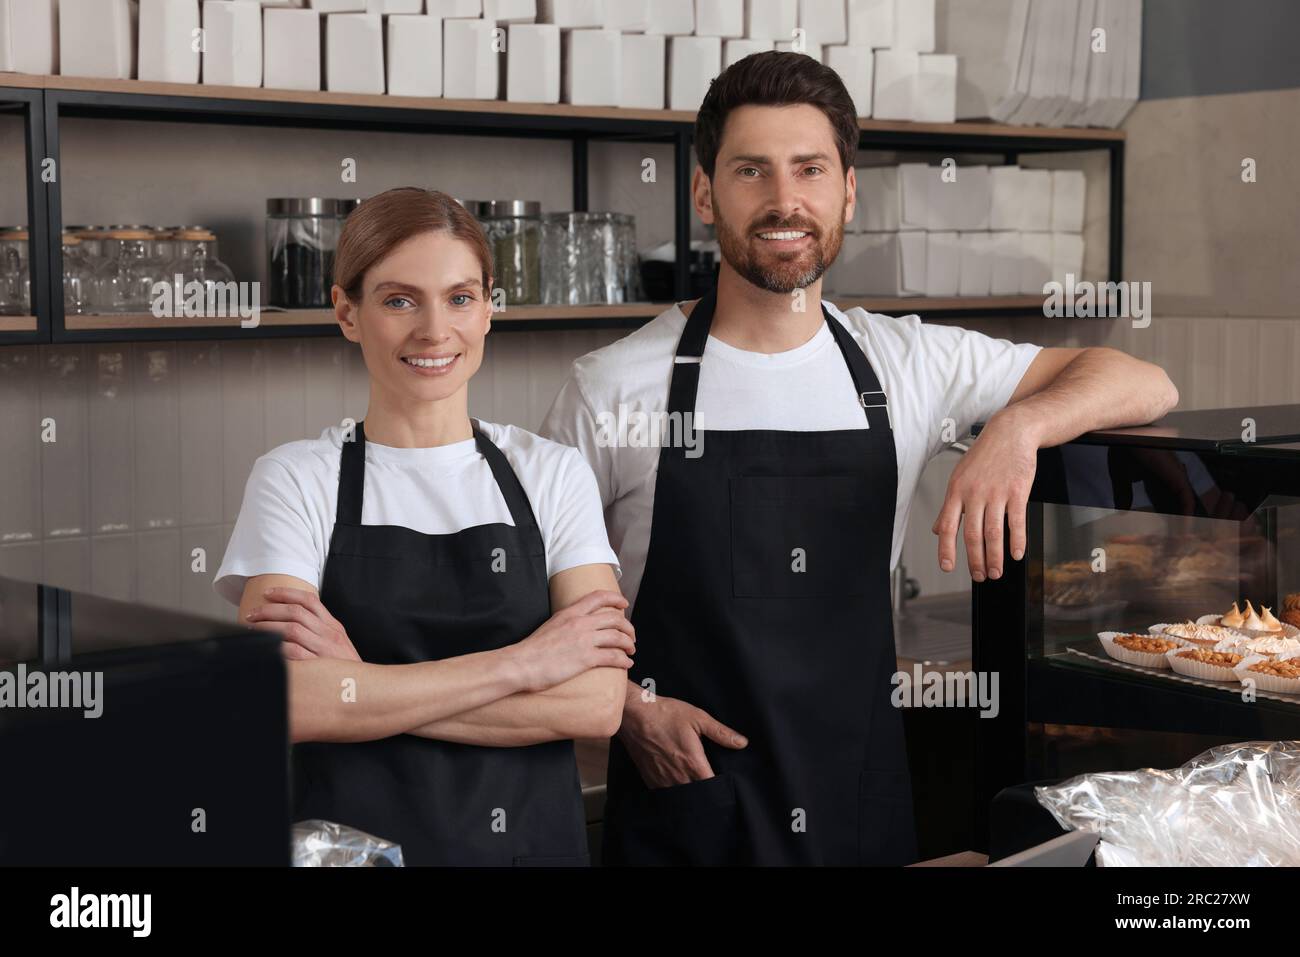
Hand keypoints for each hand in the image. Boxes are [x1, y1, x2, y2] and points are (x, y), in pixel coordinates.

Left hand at [245, 586, 360, 661]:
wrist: (362, 688)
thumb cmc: (345, 667)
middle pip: (295, 612)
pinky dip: (276, 646)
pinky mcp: (318, 665)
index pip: (309, 600)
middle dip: (269, 610)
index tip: (268, 593)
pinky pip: (293, 652)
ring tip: (253, 629)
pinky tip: (264, 646)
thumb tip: (292, 621)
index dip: (286, 593)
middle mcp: (329, 633)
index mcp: (333, 625)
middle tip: (252, 614)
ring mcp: (324, 649)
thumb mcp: (338, 642)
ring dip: (268, 626)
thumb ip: (320, 630)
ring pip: (291, 629)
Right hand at [509, 589, 635, 692]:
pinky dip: (624, 660)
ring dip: (629, 644)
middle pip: (614, 618)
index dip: (615, 599)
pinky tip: (626, 663)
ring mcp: (584, 640)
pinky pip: (613, 656)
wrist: (521, 664)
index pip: (598, 597)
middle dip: (628, 627)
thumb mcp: (550, 625)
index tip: (624, 604)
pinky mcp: (586, 658)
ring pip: (618, 637)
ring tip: (631, 650)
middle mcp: (580, 623)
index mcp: (570, 613)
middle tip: (631, 635)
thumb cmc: (532, 650)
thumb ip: (566, 623)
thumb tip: (574, 627)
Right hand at [620, 689, 746, 787]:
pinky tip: (679, 784)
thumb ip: (720, 732)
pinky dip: (674, 792)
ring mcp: (663, 780)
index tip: (725, 785)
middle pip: (698, 796)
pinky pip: (666, 794)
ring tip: (696, 786)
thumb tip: (742, 743)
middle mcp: (678, 776)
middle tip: (712, 787)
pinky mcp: (650, 779)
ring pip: (682, 797)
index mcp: (693, 763)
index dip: (720, 789)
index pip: (712, 788)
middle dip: (706, 794)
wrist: (634, 716)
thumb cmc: (665, 714)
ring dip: (690, 794)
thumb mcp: (697, 718)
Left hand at [932, 409, 1038, 581]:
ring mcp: (997, 493)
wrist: (1011, 432)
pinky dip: (1017, 541)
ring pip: (994, 532)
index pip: (947, 526)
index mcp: (957, 491)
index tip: (947, 568)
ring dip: (995, 556)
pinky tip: (1016, 554)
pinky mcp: (1018, 491)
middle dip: (975, 560)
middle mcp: (975, 493)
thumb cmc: (985, 455)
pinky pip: (1016, 521)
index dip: (946, 550)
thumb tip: (936, 530)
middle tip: (980, 576)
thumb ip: (949, 507)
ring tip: (996, 571)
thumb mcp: (959, 477)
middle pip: (972, 534)